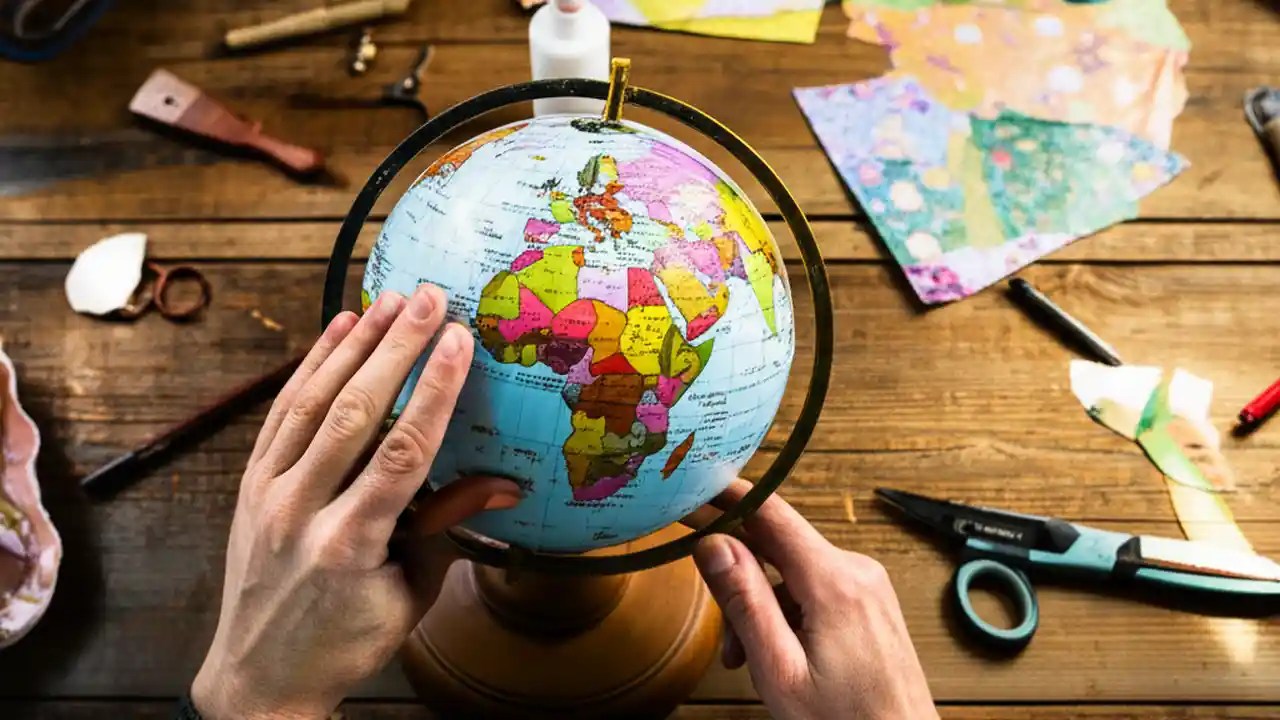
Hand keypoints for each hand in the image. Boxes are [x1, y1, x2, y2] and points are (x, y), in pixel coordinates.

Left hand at [192, 285, 521, 719]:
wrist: (259, 677)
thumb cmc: (346, 641)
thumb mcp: (410, 594)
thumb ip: (447, 527)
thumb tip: (505, 483)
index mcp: (349, 545)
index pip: (401, 453)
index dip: (433, 392)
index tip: (459, 342)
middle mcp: (302, 509)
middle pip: (355, 413)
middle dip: (396, 348)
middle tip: (430, 298)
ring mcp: (269, 492)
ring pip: (313, 402)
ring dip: (354, 344)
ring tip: (391, 299)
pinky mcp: (251, 482)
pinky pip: (282, 412)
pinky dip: (309, 366)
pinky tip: (337, 329)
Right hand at [692, 480, 936, 719]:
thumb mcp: (779, 669)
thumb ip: (744, 602)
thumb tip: (713, 544)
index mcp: (834, 581)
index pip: (770, 512)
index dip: (725, 497)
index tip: (691, 492)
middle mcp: (856, 570)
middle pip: (777, 547)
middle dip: (739, 579)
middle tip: (720, 630)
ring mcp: (867, 585)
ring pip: (792, 573)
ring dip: (762, 607)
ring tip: (748, 659)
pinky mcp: (870, 602)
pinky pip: (815, 589)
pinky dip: (788, 614)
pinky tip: (778, 652)